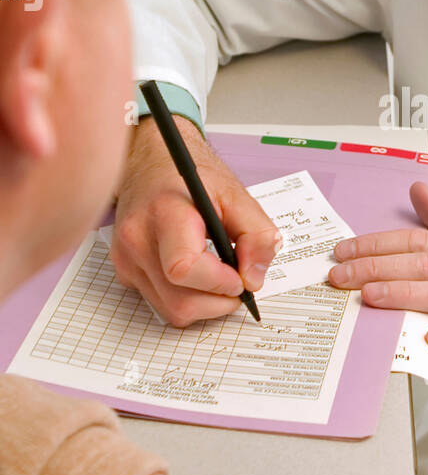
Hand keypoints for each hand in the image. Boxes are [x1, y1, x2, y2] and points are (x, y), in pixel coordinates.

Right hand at [111, 116, 281, 325]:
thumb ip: (256, 234)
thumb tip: (254, 277)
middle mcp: (137, 240)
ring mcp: (126, 260)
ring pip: (171, 311)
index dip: (219, 282)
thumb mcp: (236, 195)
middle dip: (218, 301)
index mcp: (164, 214)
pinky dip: (186, 298)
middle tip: (238, 281)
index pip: (185, 268)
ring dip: (205, 304)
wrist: (150, 163)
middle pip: (180, 301)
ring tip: (220, 277)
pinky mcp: (125, 272)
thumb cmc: (190, 178)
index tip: (239, 277)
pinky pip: (161, 303)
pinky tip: (197, 274)